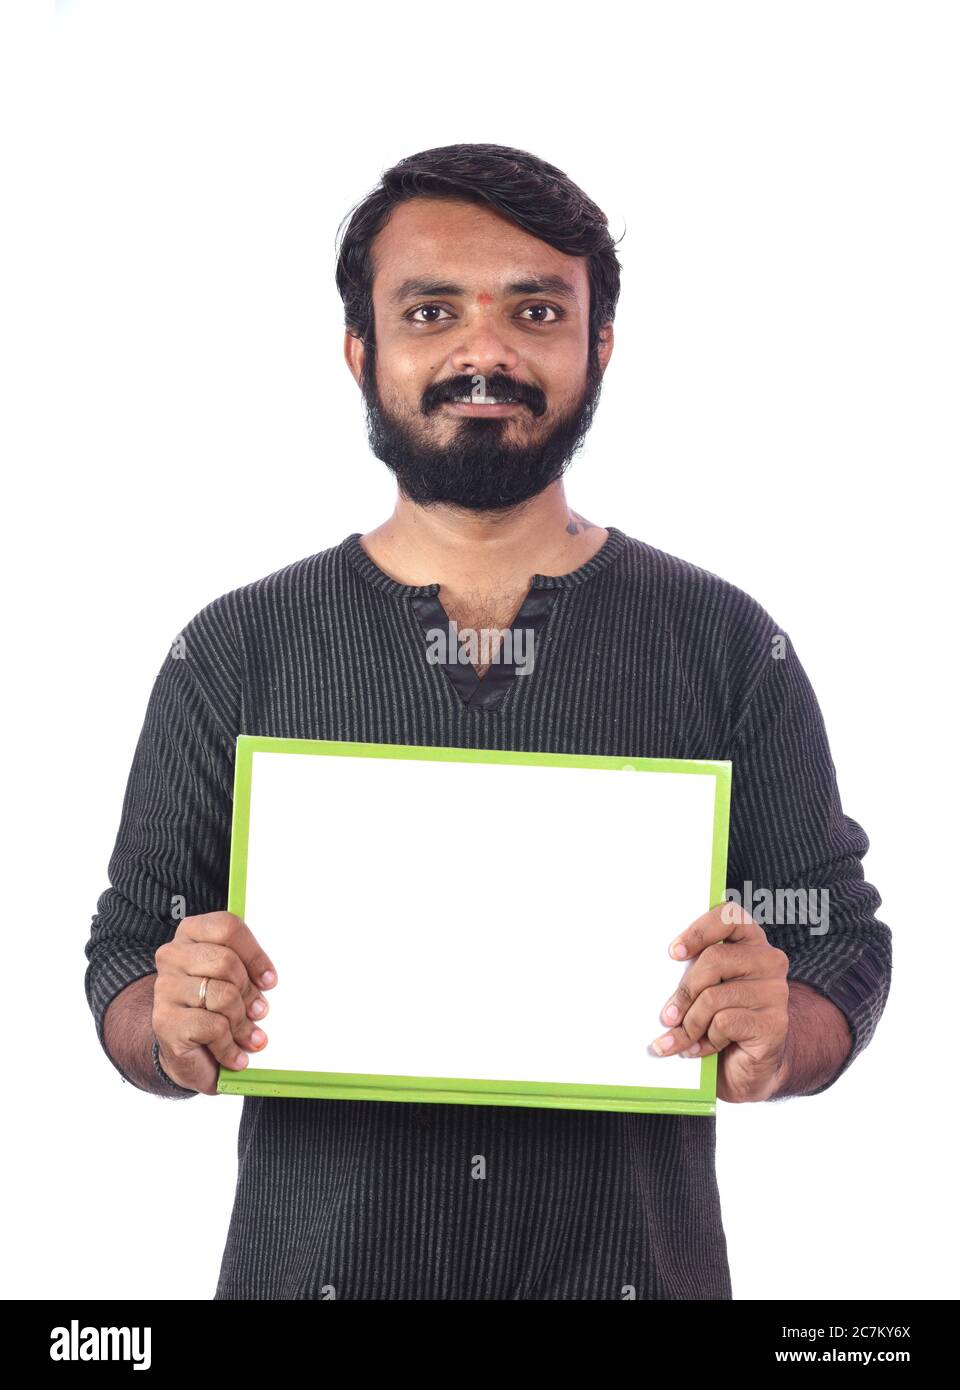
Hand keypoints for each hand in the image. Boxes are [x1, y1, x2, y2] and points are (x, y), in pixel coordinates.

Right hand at [153, 911, 277, 1095]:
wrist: (188, 1054)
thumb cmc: (215, 1009)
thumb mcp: (233, 980)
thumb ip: (246, 968)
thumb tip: (268, 979)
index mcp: (191, 934)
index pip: (227, 927)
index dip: (254, 954)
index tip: (269, 980)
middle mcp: (172, 956)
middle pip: (226, 962)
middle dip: (249, 992)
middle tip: (259, 1011)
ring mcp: (165, 988)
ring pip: (223, 996)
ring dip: (242, 1022)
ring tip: (249, 1036)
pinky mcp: (165, 1021)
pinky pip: (213, 1027)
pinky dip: (230, 1046)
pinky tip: (235, 1055)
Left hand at [649, 902, 790, 1102]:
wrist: (748, 1066)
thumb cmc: (720, 1020)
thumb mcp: (706, 989)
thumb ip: (694, 972)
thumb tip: (654, 974)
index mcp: (750, 942)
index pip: (729, 916)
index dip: (699, 931)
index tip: (673, 953)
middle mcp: (768, 960)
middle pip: (714, 959)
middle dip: (684, 991)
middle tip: (667, 1016)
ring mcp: (775, 992)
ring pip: (714, 996)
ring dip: (690, 1023)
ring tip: (679, 1039)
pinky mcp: (774, 1023)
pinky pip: (724, 1023)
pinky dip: (705, 1040)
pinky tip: (700, 1049)